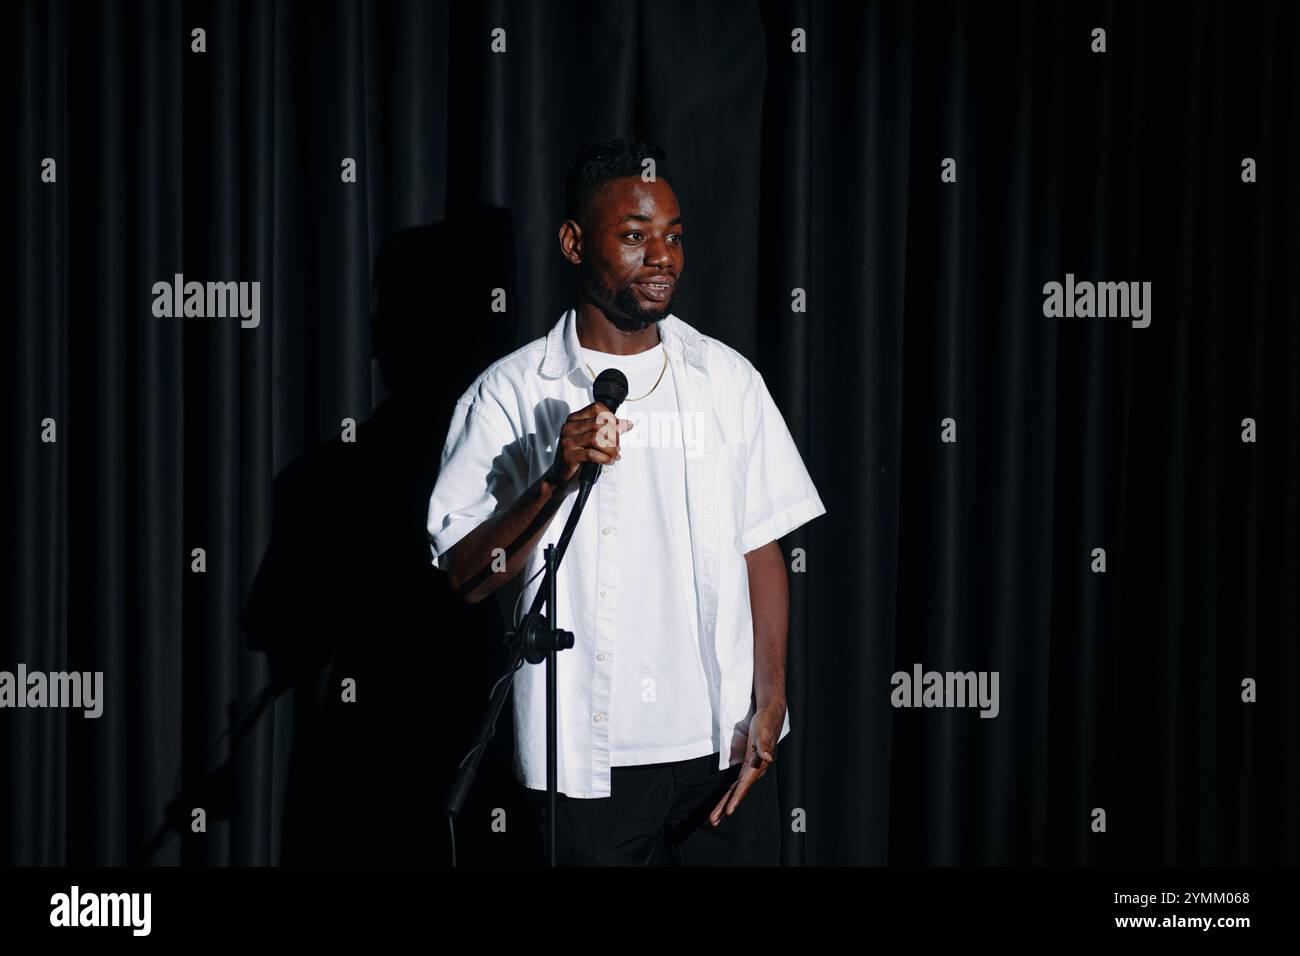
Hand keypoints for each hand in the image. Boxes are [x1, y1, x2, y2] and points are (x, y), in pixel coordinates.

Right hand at [543, 401, 633, 493]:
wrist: (565, 477)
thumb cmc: (580, 458)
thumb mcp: (596, 440)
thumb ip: (611, 430)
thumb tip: (627, 424)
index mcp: (575, 419)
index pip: (597, 408)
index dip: (612, 418)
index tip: (617, 430)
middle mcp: (569, 427)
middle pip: (600, 424)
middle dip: (613, 437)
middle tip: (616, 447)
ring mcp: (568, 441)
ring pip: (597, 438)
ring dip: (611, 449)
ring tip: (614, 455)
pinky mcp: (569, 456)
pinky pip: (592, 453)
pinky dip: (605, 458)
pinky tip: (608, 461)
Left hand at [710, 702, 783, 825]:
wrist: (768, 715)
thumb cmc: (765, 722)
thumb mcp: (763, 731)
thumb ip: (764, 745)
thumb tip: (767, 757)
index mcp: (757, 764)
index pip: (745, 784)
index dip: (737, 797)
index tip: (729, 810)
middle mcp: (753, 769)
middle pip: (738, 791)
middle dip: (726, 806)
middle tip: (714, 820)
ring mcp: (748, 768)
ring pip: (735, 789)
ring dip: (726, 803)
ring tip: (715, 818)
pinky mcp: (744, 764)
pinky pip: (735, 782)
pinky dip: (729, 793)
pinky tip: (723, 802)